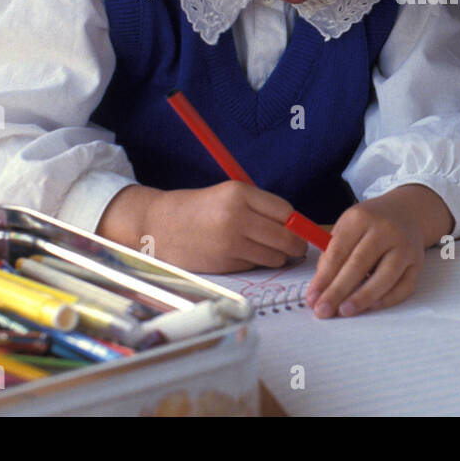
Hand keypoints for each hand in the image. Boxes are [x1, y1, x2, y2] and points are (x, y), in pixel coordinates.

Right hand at [97, 181, 305, 272]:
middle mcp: (237, 217)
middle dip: (296, 246)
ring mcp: (230, 243)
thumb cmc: (199, 208)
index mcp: (240, 194)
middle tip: (298, 248)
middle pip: (286, 237)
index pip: (286, 212)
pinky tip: (243, 255)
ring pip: (275, 256)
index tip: (300, 229)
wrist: (159, 225)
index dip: (297, 224)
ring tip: (267, 250)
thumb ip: (261, 207)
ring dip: (277, 257)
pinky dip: (256, 263)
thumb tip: (297, 226)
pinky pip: (255, 266)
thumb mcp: (229, 195)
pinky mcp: (224, 264)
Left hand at [305, 184, 451, 318]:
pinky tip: (371, 306)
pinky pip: (404, 286)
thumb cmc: (370, 224)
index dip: (324, 277)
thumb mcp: (347, 227)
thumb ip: (332, 253)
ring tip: (344, 312)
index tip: (312, 298)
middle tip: (323, 310)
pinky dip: (388, 299)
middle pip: (359, 264)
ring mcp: (404, 247)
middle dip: (338, 291)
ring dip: (362, 298)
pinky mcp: (417, 262)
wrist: (406, 213)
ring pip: (385, 277)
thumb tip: (321, 287)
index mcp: (360, 218)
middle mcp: (385, 230)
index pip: (339, 251)